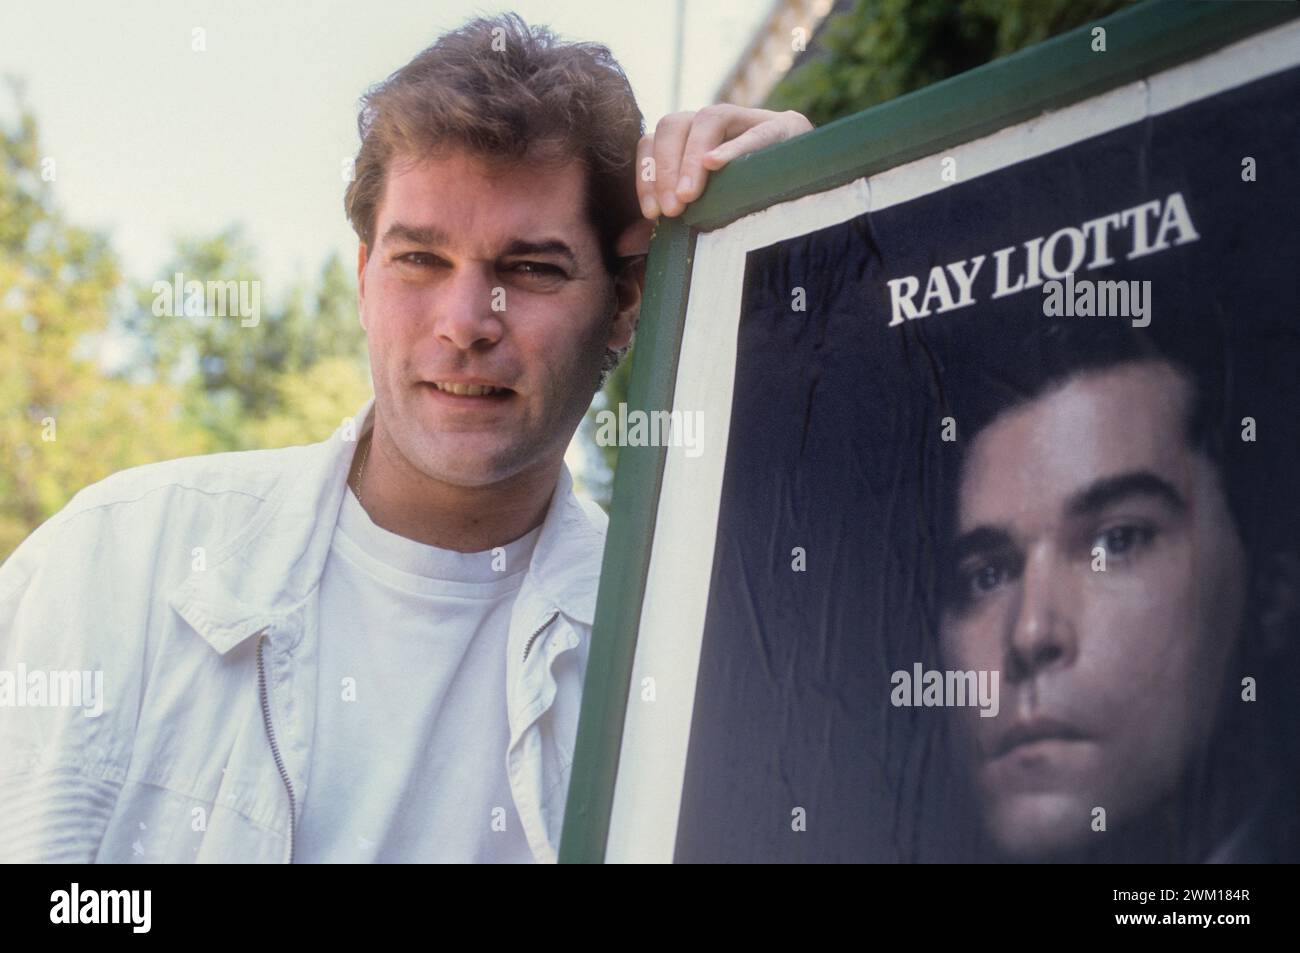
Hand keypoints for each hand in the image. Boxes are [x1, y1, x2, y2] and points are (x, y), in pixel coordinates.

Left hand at [617, 105, 813, 255]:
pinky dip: (733, 147)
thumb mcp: (704, 213)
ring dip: (691, 159)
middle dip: (665, 169)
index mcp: (689, 139)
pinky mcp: (783, 126)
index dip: (647, 174)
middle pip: (673, 125)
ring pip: (707, 120)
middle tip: (673, 210)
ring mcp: (748, 119)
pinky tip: (716, 164)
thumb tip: (621, 245)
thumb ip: (667, 223)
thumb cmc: (751, 204)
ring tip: (690, 195)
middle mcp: (713, 123)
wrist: (813, 188)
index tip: (653, 213)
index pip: (653, 142)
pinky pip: (754, 131)